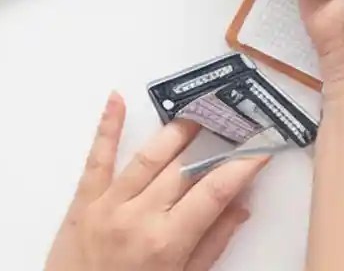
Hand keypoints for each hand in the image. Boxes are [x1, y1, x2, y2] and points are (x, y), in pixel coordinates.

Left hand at [45, 92, 266, 270]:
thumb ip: (211, 244)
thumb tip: (240, 206)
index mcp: (168, 243)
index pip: (214, 192)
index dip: (241, 167)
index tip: (260, 150)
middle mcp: (139, 218)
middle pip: (184, 170)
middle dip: (213, 143)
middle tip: (233, 123)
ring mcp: (108, 206)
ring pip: (148, 157)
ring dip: (174, 131)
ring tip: (195, 114)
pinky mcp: (83, 202)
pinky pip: (97, 159)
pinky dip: (107, 127)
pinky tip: (116, 99)